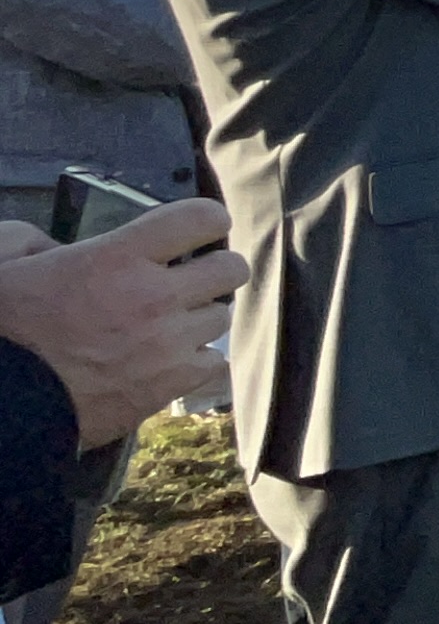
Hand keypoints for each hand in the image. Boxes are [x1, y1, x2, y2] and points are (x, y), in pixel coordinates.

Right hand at [0, 201, 246, 447]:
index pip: (200, 219)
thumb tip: (58, 247)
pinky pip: (214, 362)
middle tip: (190, 278)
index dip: (206, 220)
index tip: (197, 229)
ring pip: (221, 318)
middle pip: (231, 269)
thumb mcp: (3, 264)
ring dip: (198, 318)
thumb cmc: (1, 331)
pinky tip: (168, 359)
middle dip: (215, 269)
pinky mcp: (171, 384)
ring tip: (165, 325)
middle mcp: (153, 296)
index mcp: (115, 258)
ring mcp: (167, 343)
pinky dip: (197, 360)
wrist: (2, 404)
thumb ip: (36, 240)